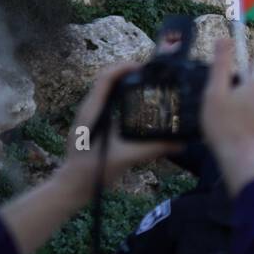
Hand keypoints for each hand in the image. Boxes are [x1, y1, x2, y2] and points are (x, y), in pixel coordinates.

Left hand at [56, 62, 181, 197]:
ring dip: (126, 84)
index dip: (124, 67)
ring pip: (108, 90)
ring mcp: (90, 115)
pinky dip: (124, 98)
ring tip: (148, 86)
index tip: (145, 67)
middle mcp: (89, 108)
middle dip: (129, 73)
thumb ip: (153, 149)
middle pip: (108, 80)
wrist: (73, 185)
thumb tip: (180, 143)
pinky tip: (138, 107)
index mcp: (93, 111)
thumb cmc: (92, 170)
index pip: (106, 77)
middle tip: (152, 76)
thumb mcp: (126, 157)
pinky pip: (109, 102)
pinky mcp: (94, 123)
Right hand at [201, 38, 253, 195]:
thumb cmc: (225, 128)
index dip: (245, 72)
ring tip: (241, 122)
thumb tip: (224, 38)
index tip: (233, 86)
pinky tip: (250, 133)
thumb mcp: (215, 93)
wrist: (244, 162)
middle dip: (251, 90)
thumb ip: (221, 64)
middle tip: (233, 107)